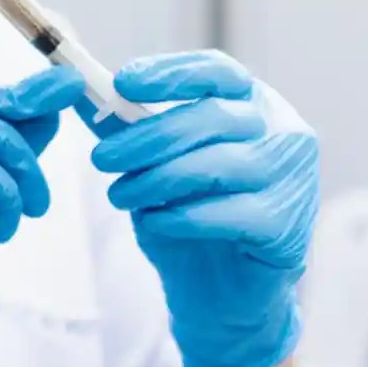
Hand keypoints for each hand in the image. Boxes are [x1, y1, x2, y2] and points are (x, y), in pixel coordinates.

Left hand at [84, 51, 318, 366]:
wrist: (223, 295)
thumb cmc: (192, 219)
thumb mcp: (154, 167)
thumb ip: (127, 128)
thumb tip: (75, 89)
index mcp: (254, 105)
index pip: (218, 72)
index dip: (170, 73)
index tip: (122, 82)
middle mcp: (283, 133)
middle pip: (213, 117)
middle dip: (148, 137)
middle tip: (101, 157)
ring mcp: (292, 179)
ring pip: (217, 164)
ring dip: (157, 180)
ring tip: (120, 196)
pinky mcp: (286, 225)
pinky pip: (225, 214)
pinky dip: (180, 217)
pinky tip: (154, 223)